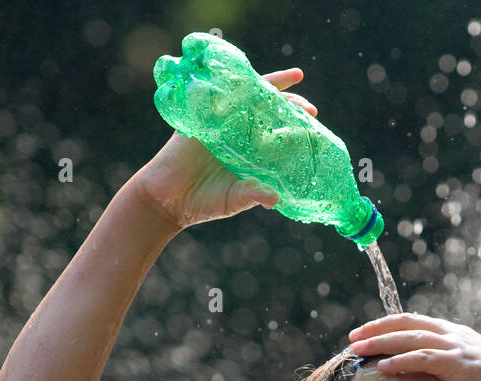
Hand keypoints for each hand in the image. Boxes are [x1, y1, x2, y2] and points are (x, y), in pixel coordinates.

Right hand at [133, 67, 317, 229]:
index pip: (276, 131)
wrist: (167, 200)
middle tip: (309, 107)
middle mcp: (237, 135)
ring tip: (291, 77)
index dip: (295, 125)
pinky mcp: (199, 120)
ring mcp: (218, 125)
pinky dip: (230, 86)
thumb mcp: (234, 199)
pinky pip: (215, 98)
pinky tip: (248, 77)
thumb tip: (276, 199)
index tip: (314, 124)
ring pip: (246, 98)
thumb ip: (254, 195)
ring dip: (267, 86)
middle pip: (266, 110)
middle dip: (289, 103)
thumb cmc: (203, 203)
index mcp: (249, 153)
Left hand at [347, 314, 480, 380]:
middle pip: (407, 324)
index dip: (387, 325)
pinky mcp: (460, 364)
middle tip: (352, 337)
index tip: (365, 333)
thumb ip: (451, 374)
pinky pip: (424, 358)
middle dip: (376, 329)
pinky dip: (400, 360)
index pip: (415, 322)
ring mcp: (458, 347)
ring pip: (411, 338)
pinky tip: (382, 366)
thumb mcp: (472, 377)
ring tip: (357, 350)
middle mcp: (455, 335)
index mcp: (456, 334)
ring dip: (381, 343)